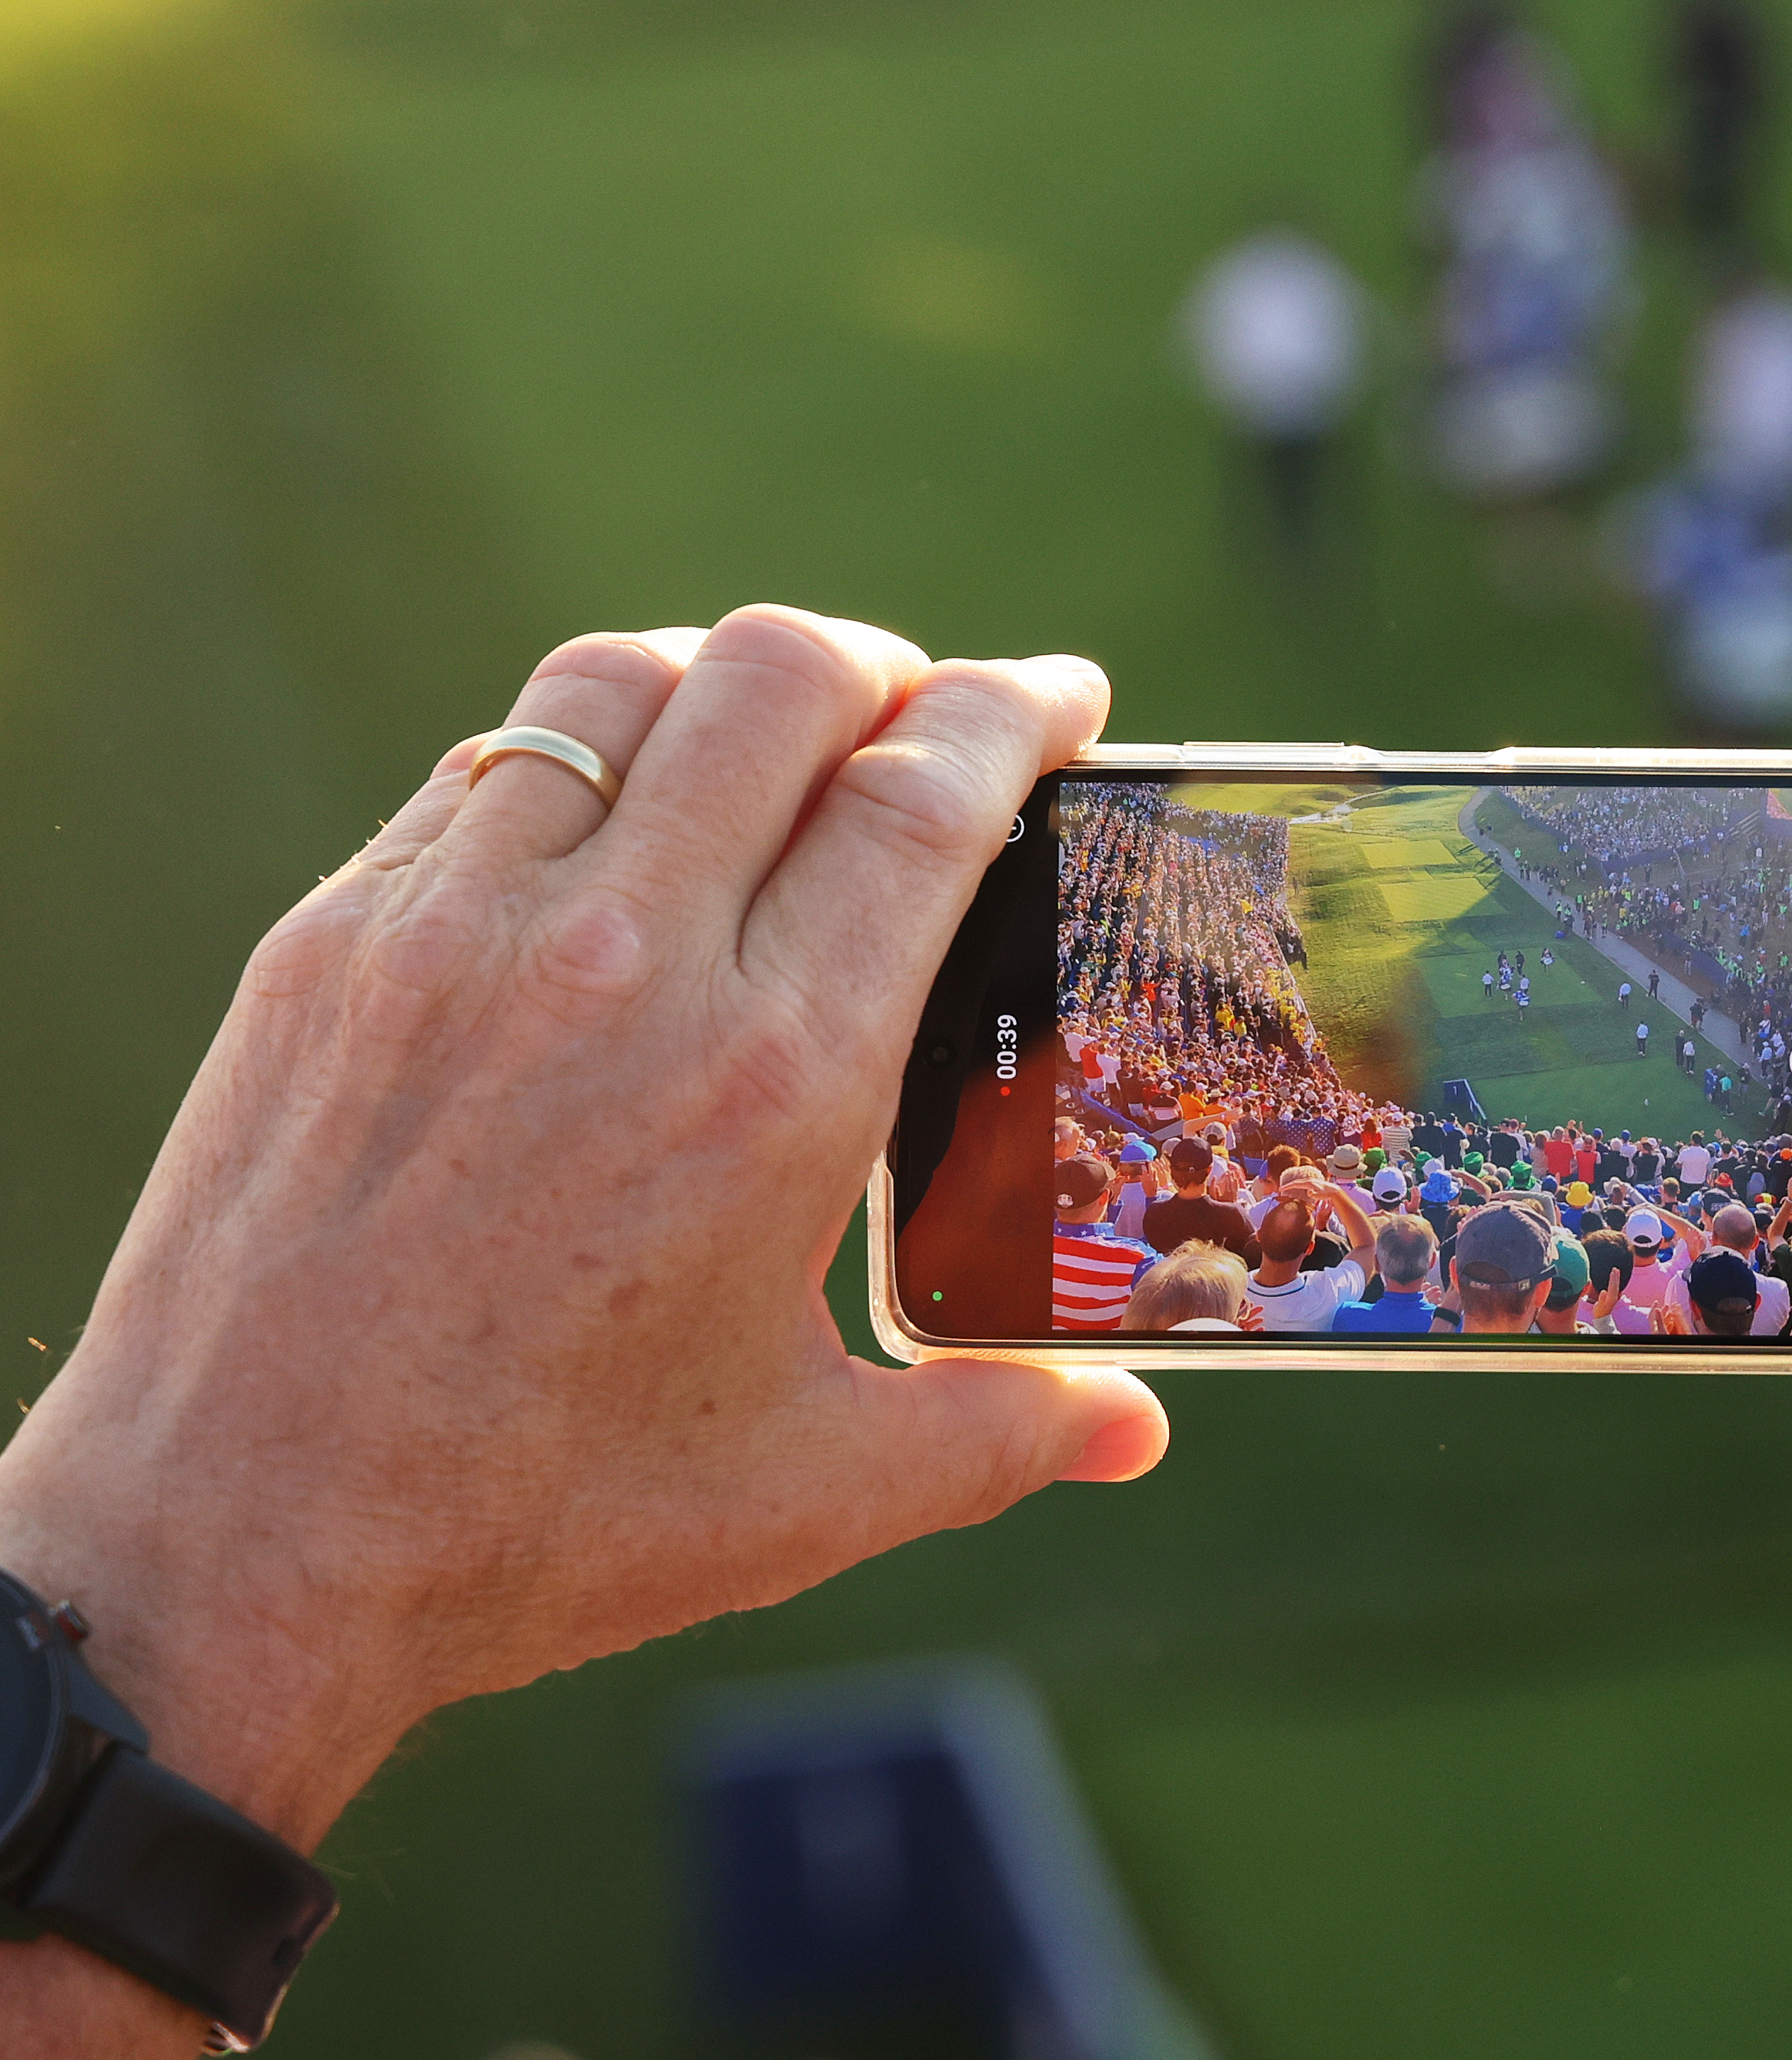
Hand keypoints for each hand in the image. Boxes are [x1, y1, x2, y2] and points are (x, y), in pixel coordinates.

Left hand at [0, 610, 1165, 1953]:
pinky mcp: (329, 945)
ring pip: (620, 683)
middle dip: (891, 667)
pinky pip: (481, 773)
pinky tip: (609, 836)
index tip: (1065, 697)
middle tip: (925, 718)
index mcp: (776, 1077)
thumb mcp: (812, 1488)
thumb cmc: (536, 1524)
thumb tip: (1140, 1427)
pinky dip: (579, 760)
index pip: (926, 794)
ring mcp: (453, 933)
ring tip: (767, 743)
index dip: (1019, 711)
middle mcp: (623, 965)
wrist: (226, 1549)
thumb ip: (1004, 1428)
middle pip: (785, 675)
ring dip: (724, 683)